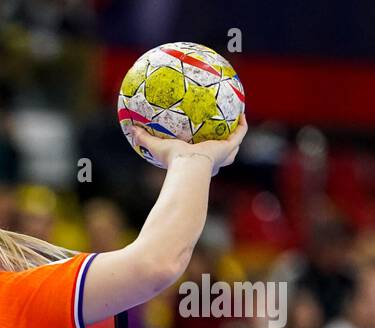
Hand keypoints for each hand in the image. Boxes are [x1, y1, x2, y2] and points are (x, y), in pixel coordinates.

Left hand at [129, 113, 247, 175]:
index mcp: (198, 163)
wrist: (188, 167)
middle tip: (223, 135)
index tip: (202, 143)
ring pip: (233, 147)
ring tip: (237, 123)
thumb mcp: (157, 146)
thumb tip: (132, 129)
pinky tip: (242, 113)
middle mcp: (212, 162)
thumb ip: (144, 139)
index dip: (203, 151)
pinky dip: (242, 125)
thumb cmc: (173, 160)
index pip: (202, 159)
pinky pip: (240, 134)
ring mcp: (222, 155)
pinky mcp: (228, 147)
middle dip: (224, 147)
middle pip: (221, 156)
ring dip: (236, 137)